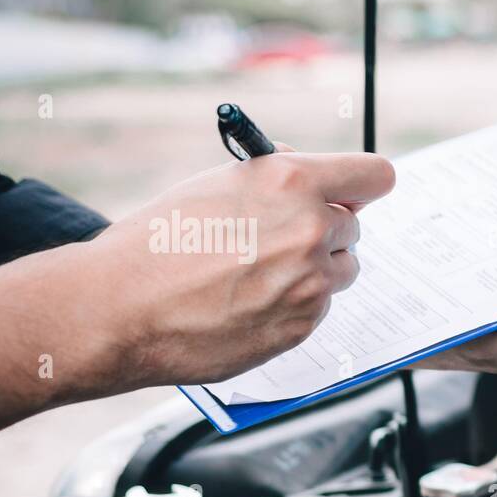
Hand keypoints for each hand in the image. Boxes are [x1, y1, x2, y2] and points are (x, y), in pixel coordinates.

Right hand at [0, 148, 394, 425]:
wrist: (122, 307)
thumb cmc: (159, 241)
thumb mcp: (218, 184)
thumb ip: (276, 177)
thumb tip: (308, 171)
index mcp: (294, 182)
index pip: (374, 176)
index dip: (364, 185)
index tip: (357, 192)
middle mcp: (312, 230)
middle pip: (353, 227)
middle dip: (324, 231)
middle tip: (282, 239)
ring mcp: (311, 283)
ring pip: (342, 270)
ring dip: (315, 270)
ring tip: (259, 273)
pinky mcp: (304, 325)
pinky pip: (319, 308)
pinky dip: (295, 305)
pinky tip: (249, 303)